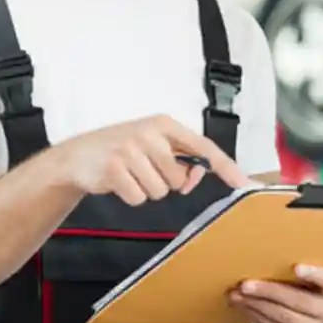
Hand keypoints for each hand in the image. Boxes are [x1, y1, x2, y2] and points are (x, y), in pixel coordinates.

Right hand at [53, 114, 253, 205]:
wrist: (78, 156)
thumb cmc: (123, 150)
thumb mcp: (153, 146)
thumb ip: (179, 159)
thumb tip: (196, 176)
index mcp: (164, 124)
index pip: (203, 146)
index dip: (225, 166)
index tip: (245, 183)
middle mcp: (149, 133)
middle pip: (179, 179)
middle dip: (164, 182)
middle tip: (143, 170)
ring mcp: (130, 149)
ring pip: (160, 191)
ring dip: (146, 189)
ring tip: (129, 174)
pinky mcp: (114, 169)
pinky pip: (139, 198)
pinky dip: (131, 196)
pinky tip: (118, 182)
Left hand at [229, 264, 322, 322]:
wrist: (318, 312)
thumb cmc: (311, 284)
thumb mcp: (314, 272)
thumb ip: (301, 262)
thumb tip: (271, 247)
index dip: (314, 274)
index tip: (296, 267)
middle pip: (299, 301)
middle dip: (269, 291)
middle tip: (245, 284)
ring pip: (283, 317)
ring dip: (256, 305)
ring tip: (236, 294)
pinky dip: (256, 316)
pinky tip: (243, 305)